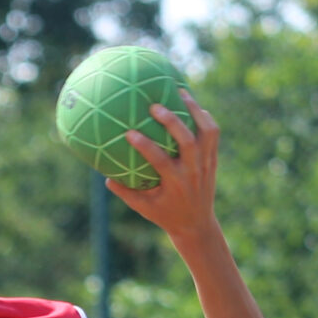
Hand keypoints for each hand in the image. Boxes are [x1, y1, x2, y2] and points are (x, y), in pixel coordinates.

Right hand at [105, 92, 220, 239]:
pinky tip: (193, 105)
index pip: (159, 160)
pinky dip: (204, 117)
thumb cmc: (165, 215)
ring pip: (206, 131)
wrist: (197, 224)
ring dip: (195, 110)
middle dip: (172, 121)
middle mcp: (192, 171)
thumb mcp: (144, 208)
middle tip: (155, 105)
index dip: (145, 145)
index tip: (129, 133)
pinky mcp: (213, 159)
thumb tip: (104, 177)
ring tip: (181, 92)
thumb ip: (125, 193)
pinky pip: (213, 133)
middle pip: (186, 140)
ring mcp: (206, 163)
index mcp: (175, 183)